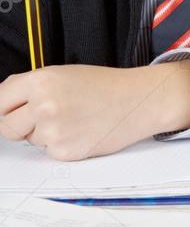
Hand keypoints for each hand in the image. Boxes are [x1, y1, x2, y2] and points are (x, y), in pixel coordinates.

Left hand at [0, 60, 189, 160]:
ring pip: (30, 140)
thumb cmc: (105, 87)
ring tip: (74, 119)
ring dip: (45, 134)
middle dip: (21, 124)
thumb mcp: (62, 74)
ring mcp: (54, 131)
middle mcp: (44, 106)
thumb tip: (1, 103)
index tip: (11, 111)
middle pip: (6, 127)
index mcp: (41, 81)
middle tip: (46, 116)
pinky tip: (81, 131)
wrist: (139, 101)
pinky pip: (49, 152)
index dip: (6, 107)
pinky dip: (62, 144)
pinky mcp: (66, 151)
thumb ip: (28, 87)